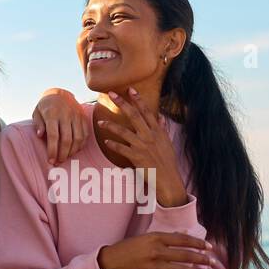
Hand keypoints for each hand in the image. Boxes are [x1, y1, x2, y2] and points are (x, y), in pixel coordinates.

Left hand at [32, 87, 88, 164]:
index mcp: (52, 114)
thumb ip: (38, 124)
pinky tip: (74, 150)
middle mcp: (66, 115)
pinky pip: (85, 134)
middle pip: (67, 139)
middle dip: (63, 154)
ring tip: (65, 157)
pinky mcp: (83, 117)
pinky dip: (80, 145)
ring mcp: (76, 116)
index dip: (52, 150)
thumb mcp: (37, 112)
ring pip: (78, 138)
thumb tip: (41, 136)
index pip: (53, 136)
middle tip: (58, 162)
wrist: (59, 93)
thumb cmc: (45, 106)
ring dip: (72, 151)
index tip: (50, 161)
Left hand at [98, 88, 187, 206]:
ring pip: (123, 131)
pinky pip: (121, 149)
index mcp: (157, 131)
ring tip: (100, 122)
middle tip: (111, 94)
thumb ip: (162, 129)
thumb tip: (161, 117)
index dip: (138, 100)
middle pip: (133, 115)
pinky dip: (113, 145)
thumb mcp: (168, 143)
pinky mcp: (136, 157)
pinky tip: (106, 141)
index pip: (146, 111)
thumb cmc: (168, 161)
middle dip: (122, 103)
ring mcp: (142, 146)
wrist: (168, 179)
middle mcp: (149, 136)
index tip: (130, 89)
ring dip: (110, 125)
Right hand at [98, 232, 214, 268]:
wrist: (112, 262)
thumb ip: (166, 236)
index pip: (183, 240)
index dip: (198, 243)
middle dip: (202, 259)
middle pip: (185, 255)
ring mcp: (154, 267)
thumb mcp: (146, 236)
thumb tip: (185, 234)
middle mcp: (156, 252)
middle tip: (213, 261)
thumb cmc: (130, 247)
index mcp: (156, 238)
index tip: (209, 247)